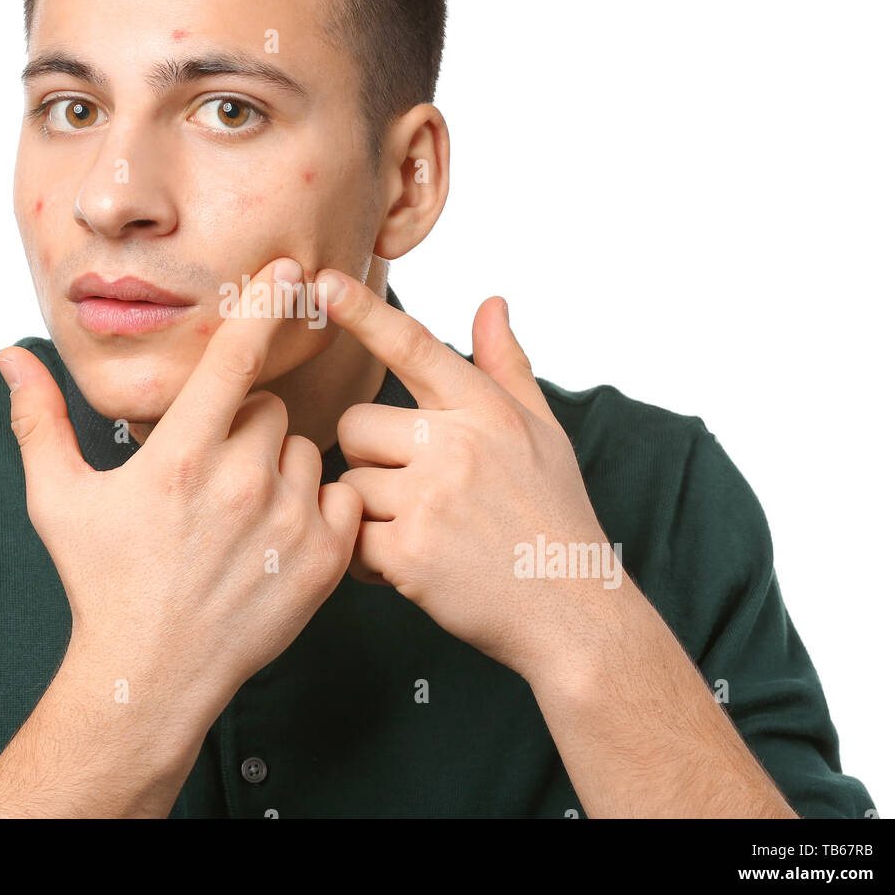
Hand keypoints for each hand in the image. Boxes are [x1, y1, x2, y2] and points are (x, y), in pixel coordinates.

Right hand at [0, 258, 363, 718]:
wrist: (150, 675)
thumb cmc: (102, 583)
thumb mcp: (58, 500)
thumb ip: (39, 420)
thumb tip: (10, 355)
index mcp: (178, 458)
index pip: (232, 359)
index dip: (258, 306)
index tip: (283, 269)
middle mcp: (240, 482)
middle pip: (268, 409)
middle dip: (243, 428)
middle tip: (210, 475)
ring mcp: (288, 522)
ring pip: (307, 451)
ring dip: (280, 468)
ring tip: (239, 516)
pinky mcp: (324, 560)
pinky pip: (341, 494)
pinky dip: (319, 506)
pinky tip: (277, 535)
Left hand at [315, 269, 613, 681]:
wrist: (571, 612)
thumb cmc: (552, 515)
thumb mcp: (542, 432)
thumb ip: (506, 365)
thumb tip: (491, 303)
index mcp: (485, 410)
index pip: (414, 347)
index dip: (363, 312)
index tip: (322, 282)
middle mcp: (457, 445)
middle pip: (355, 425)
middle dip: (370, 457)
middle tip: (416, 491)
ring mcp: (432, 499)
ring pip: (349, 482)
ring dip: (368, 510)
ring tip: (421, 531)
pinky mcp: (410, 553)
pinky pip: (350, 538)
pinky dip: (366, 557)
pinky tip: (406, 565)